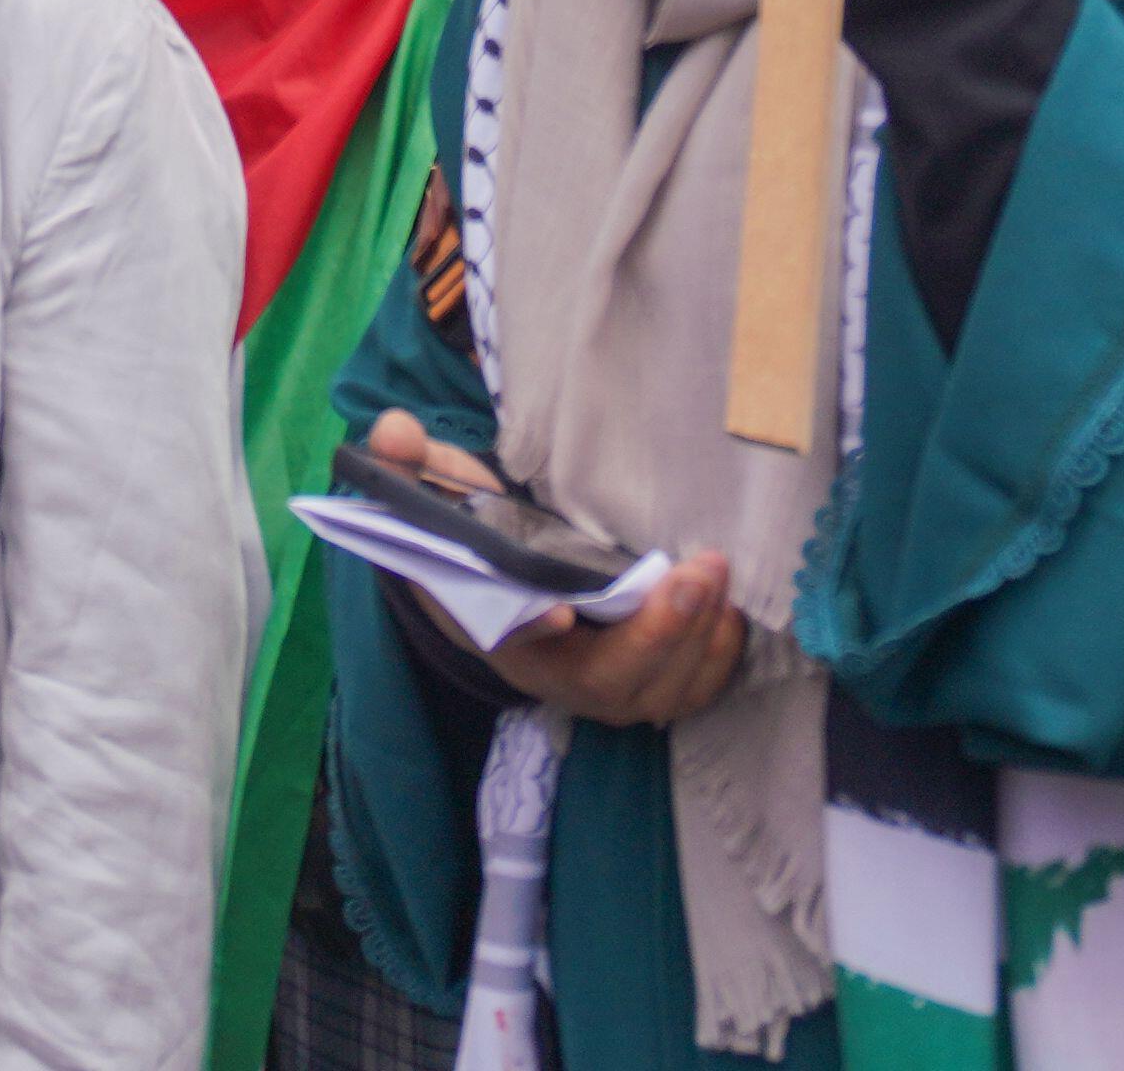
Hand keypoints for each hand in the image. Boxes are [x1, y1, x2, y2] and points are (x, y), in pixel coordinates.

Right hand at [359, 422, 749, 721]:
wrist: (502, 583)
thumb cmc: (472, 538)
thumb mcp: (433, 496)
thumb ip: (411, 465)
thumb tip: (395, 430)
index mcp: (491, 628)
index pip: (509, 639)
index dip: (532, 631)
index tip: (559, 611)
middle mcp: (547, 672)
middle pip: (604, 680)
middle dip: (654, 633)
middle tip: (695, 571)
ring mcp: (599, 689)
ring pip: (653, 693)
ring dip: (694, 642)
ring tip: (717, 576)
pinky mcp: (643, 686)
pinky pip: (686, 694)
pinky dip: (714, 662)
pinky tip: (729, 612)